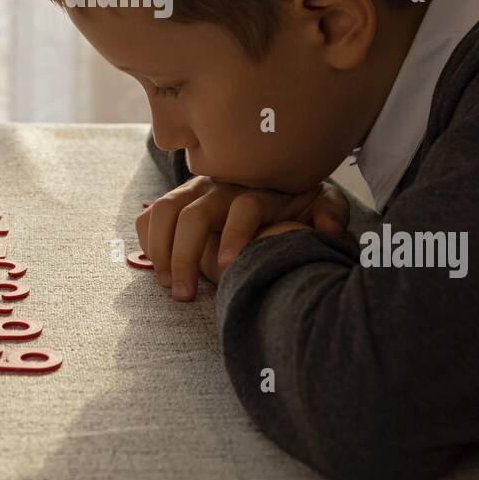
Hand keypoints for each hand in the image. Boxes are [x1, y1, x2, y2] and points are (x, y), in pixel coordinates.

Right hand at [136, 177, 351, 298]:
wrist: (277, 184)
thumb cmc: (299, 201)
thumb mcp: (323, 204)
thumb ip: (331, 213)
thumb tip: (327, 229)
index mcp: (258, 189)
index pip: (244, 207)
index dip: (237, 235)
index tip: (230, 267)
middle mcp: (222, 187)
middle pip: (192, 213)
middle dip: (184, 255)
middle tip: (185, 295)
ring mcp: (195, 192)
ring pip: (164, 210)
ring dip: (161, 249)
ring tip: (169, 285)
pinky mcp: (178, 201)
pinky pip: (151, 214)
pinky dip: (147, 238)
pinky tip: (158, 268)